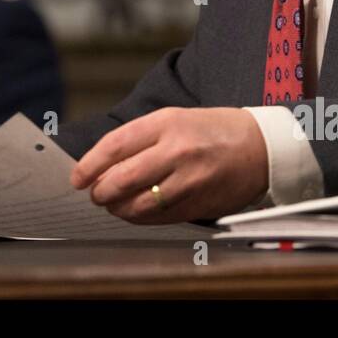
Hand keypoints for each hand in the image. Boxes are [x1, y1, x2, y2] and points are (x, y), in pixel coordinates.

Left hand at [69, 107, 267, 222]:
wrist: (260, 147)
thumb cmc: (213, 130)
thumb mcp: (174, 118)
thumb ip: (139, 138)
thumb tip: (101, 162)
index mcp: (166, 123)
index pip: (115, 146)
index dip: (89, 165)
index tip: (77, 177)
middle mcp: (177, 151)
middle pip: (122, 179)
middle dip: (100, 191)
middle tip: (95, 193)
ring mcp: (189, 180)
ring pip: (138, 204)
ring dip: (117, 208)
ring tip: (113, 204)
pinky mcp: (198, 204)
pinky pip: (158, 218)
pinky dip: (139, 218)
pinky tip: (134, 213)